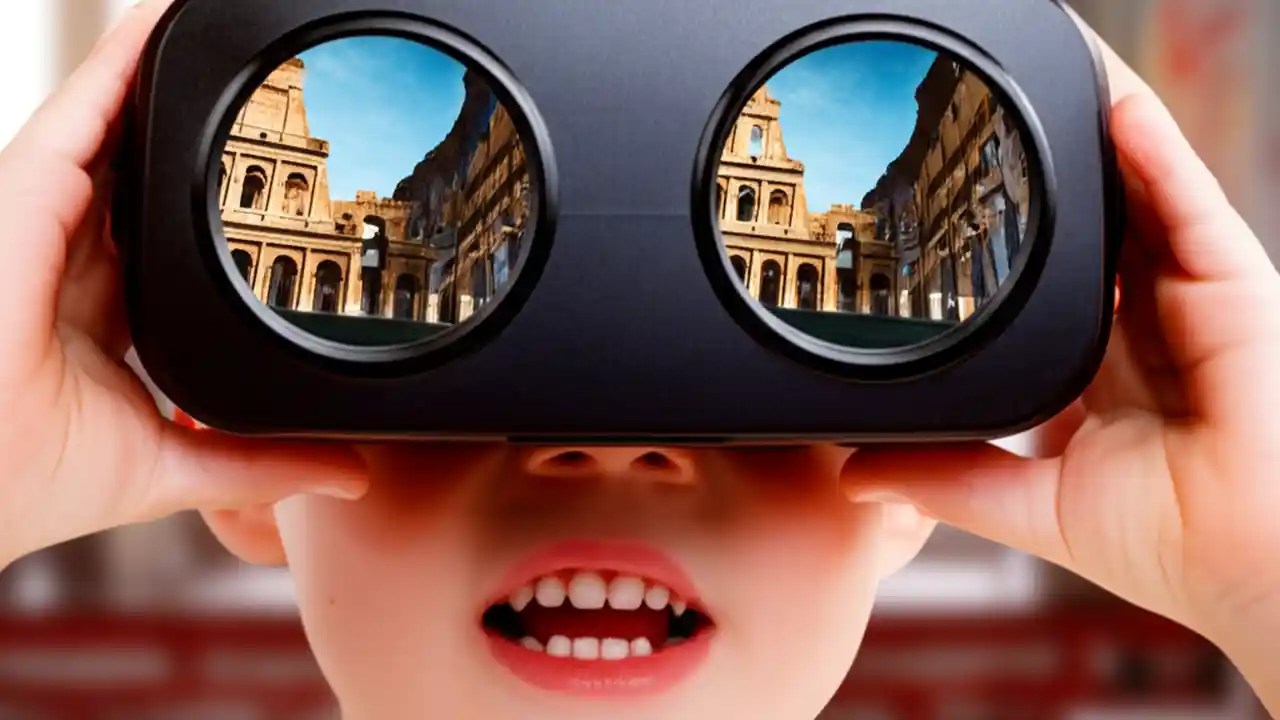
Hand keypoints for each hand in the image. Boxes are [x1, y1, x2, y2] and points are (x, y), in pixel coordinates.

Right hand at [0, 0, 367, 569]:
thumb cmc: (33, 479)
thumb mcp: (178, 463)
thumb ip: (263, 463)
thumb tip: (352, 473)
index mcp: (100, 310)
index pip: (160, 237)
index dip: (207, 202)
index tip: (265, 182)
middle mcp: (73, 259)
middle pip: (136, 172)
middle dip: (184, 129)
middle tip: (253, 84)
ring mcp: (43, 220)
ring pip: (109, 129)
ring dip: (156, 77)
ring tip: (208, 30)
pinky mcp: (24, 195)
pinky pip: (78, 112)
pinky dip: (119, 65)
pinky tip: (157, 26)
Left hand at [843, 33, 1279, 708]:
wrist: (1248, 565)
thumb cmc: (1171, 542)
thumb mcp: (1028, 504)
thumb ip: (946, 479)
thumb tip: (857, 475)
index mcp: (1103, 358)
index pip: (1048, 270)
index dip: (1008, 226)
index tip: (949, 191)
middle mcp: (1146, 315)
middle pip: (1093, 212)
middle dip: (1049, 156)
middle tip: (990, 98)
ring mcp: (1191, 293)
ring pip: (1138, 187)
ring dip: (1096, 125)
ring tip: (1046, 65)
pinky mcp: (1233, 284)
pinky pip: (1187, 200)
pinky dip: (1150, 150)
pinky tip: (1110, 104)